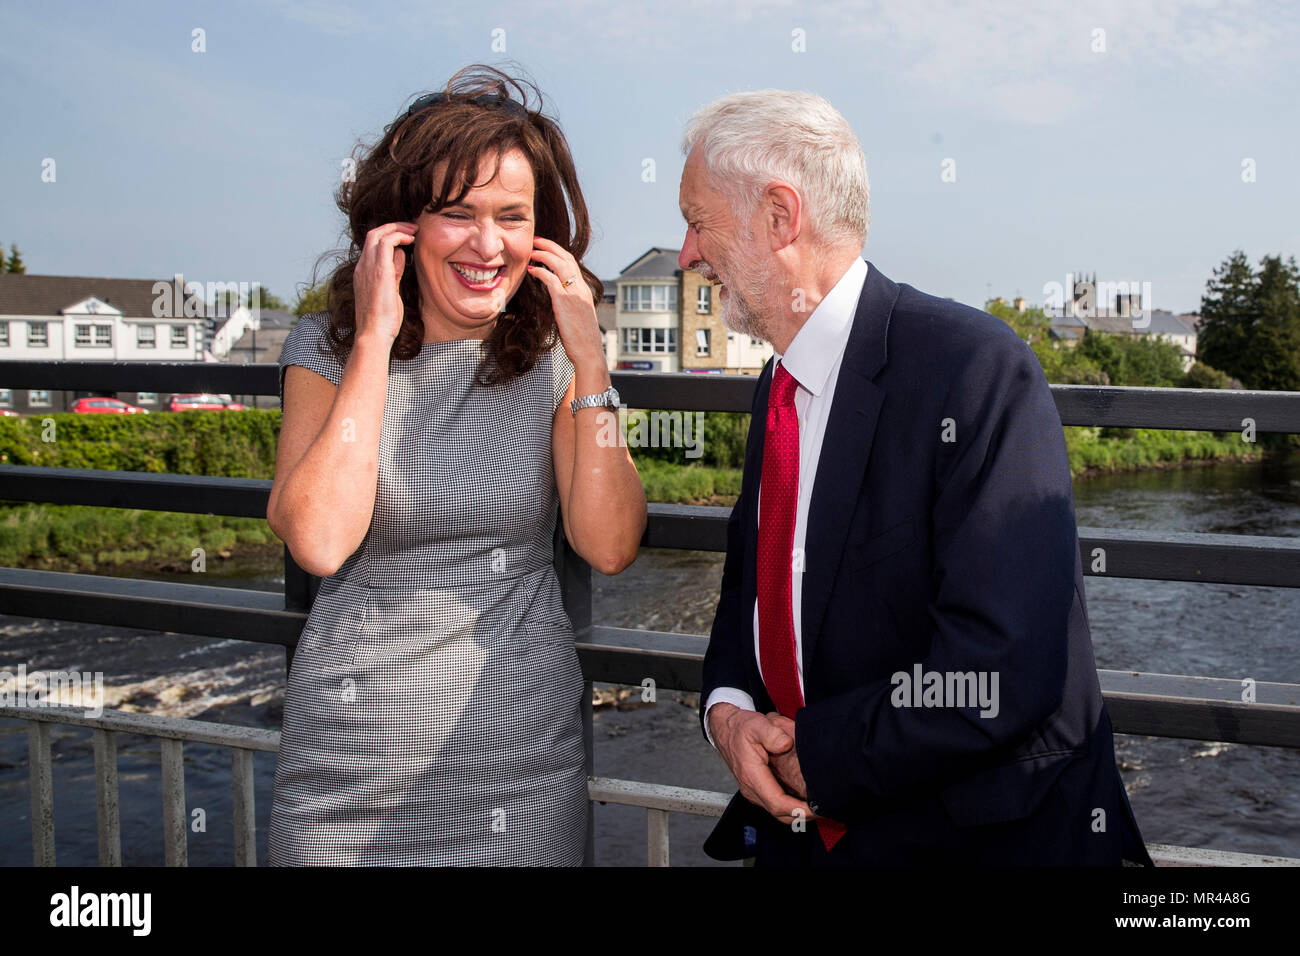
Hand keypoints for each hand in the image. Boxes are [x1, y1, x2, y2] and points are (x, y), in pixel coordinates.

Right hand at [353, 222, 415, 346]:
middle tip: (412, 228)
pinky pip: (386, 243)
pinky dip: (399, 236)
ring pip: (377, 234)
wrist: (373, 334)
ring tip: (413, 230)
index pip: (372, 244)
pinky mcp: (379, 272)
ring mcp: (368, 268)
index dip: (389, 236)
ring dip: (398, 228)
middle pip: (373, 234)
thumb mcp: (391, 290)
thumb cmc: (383, 319)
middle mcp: (363, 266)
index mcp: (363, 272)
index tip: (406, 236)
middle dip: (394, 226)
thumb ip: (394, 271)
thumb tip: (401, 255)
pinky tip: (411, 240)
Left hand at [526, 236, 604, 368]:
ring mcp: (574, 294)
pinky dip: (540, 271)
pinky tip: (531, 270)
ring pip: (559, 264)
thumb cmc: (581, 339)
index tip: (547, 248)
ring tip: (532, 251)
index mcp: (584, 291)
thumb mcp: (578, 316)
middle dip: (550, 246)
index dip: (558, 252)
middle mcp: (581, 288)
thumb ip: (570, 303)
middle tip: (536, 240)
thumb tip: (558, 299)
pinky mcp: (565, 301)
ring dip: (544, 254)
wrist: (588, 352)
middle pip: (566, 257)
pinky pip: (551, 279)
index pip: (572, 263)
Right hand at [708, 703, 812, 824]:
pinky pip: (775, 805)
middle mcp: (751, 788)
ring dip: (798, 814)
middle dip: (803, 816)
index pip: (777, 803)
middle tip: (824, 810)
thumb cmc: (740, 728)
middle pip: (779, 814)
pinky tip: (804, 800)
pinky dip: (791, 807)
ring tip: (817, 807)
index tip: (816, 808)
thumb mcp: (756, 724)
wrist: (725, 729)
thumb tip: (786, 744)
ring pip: (778, 812)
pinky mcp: (756, 789)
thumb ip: (772, 733)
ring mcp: (753, 791)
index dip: (799, 810)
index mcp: (751, 776)